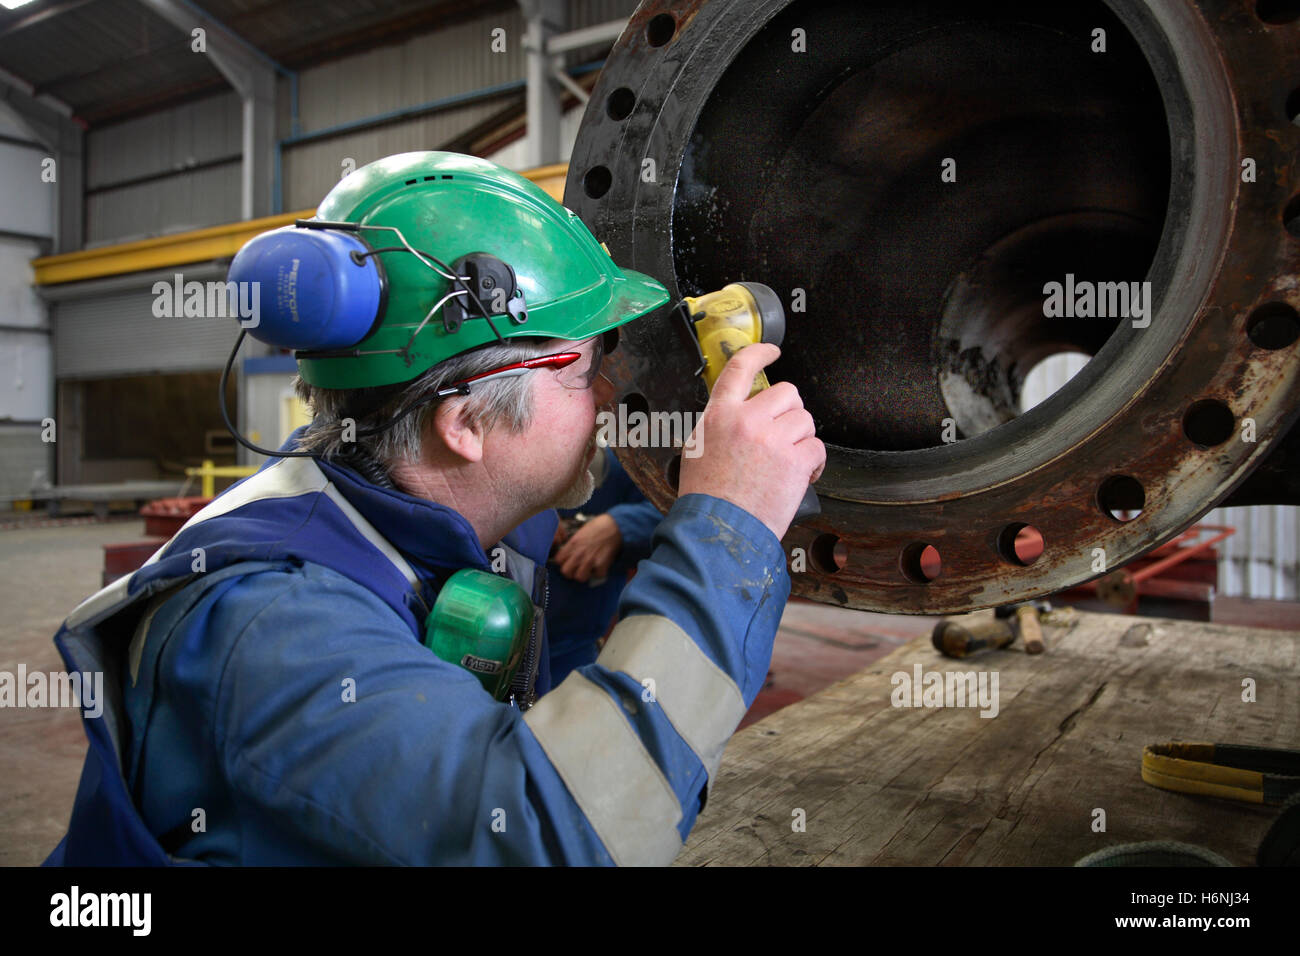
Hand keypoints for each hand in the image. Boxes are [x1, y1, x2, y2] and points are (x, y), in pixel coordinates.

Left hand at [553, 514, 622, 581]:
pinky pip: (597, 575)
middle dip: (571, 571)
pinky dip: (599, 572)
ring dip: (584, 574)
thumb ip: (572, 545)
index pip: (558, 561)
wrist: (614, 526)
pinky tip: (600, 565)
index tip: (568, 562)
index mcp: (572, 544)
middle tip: (577, 568)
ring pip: (579, 577)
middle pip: (566, 572)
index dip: (563, 562)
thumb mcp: (580, 533)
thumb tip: (569, 555)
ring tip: (589, 569)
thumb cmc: (598, 527)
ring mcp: (589, 560)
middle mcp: (579, 553)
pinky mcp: (601, 565)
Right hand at [677, 343, 824, 540]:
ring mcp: (773, 440)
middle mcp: (747, 421)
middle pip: (787, 392)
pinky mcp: (795, 462)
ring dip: (801, 439)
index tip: (772, 350)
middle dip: (790, 412)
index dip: (759, 352)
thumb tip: (737, 413)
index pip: (740, 368)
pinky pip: (817, 448)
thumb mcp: (698, 449)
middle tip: (783, 434)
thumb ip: (720, 425)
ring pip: (804, 420)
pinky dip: (814, 463)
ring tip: (787, 461)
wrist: (719, 530)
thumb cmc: (707, 498)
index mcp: (720, 415)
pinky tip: (802, 475)